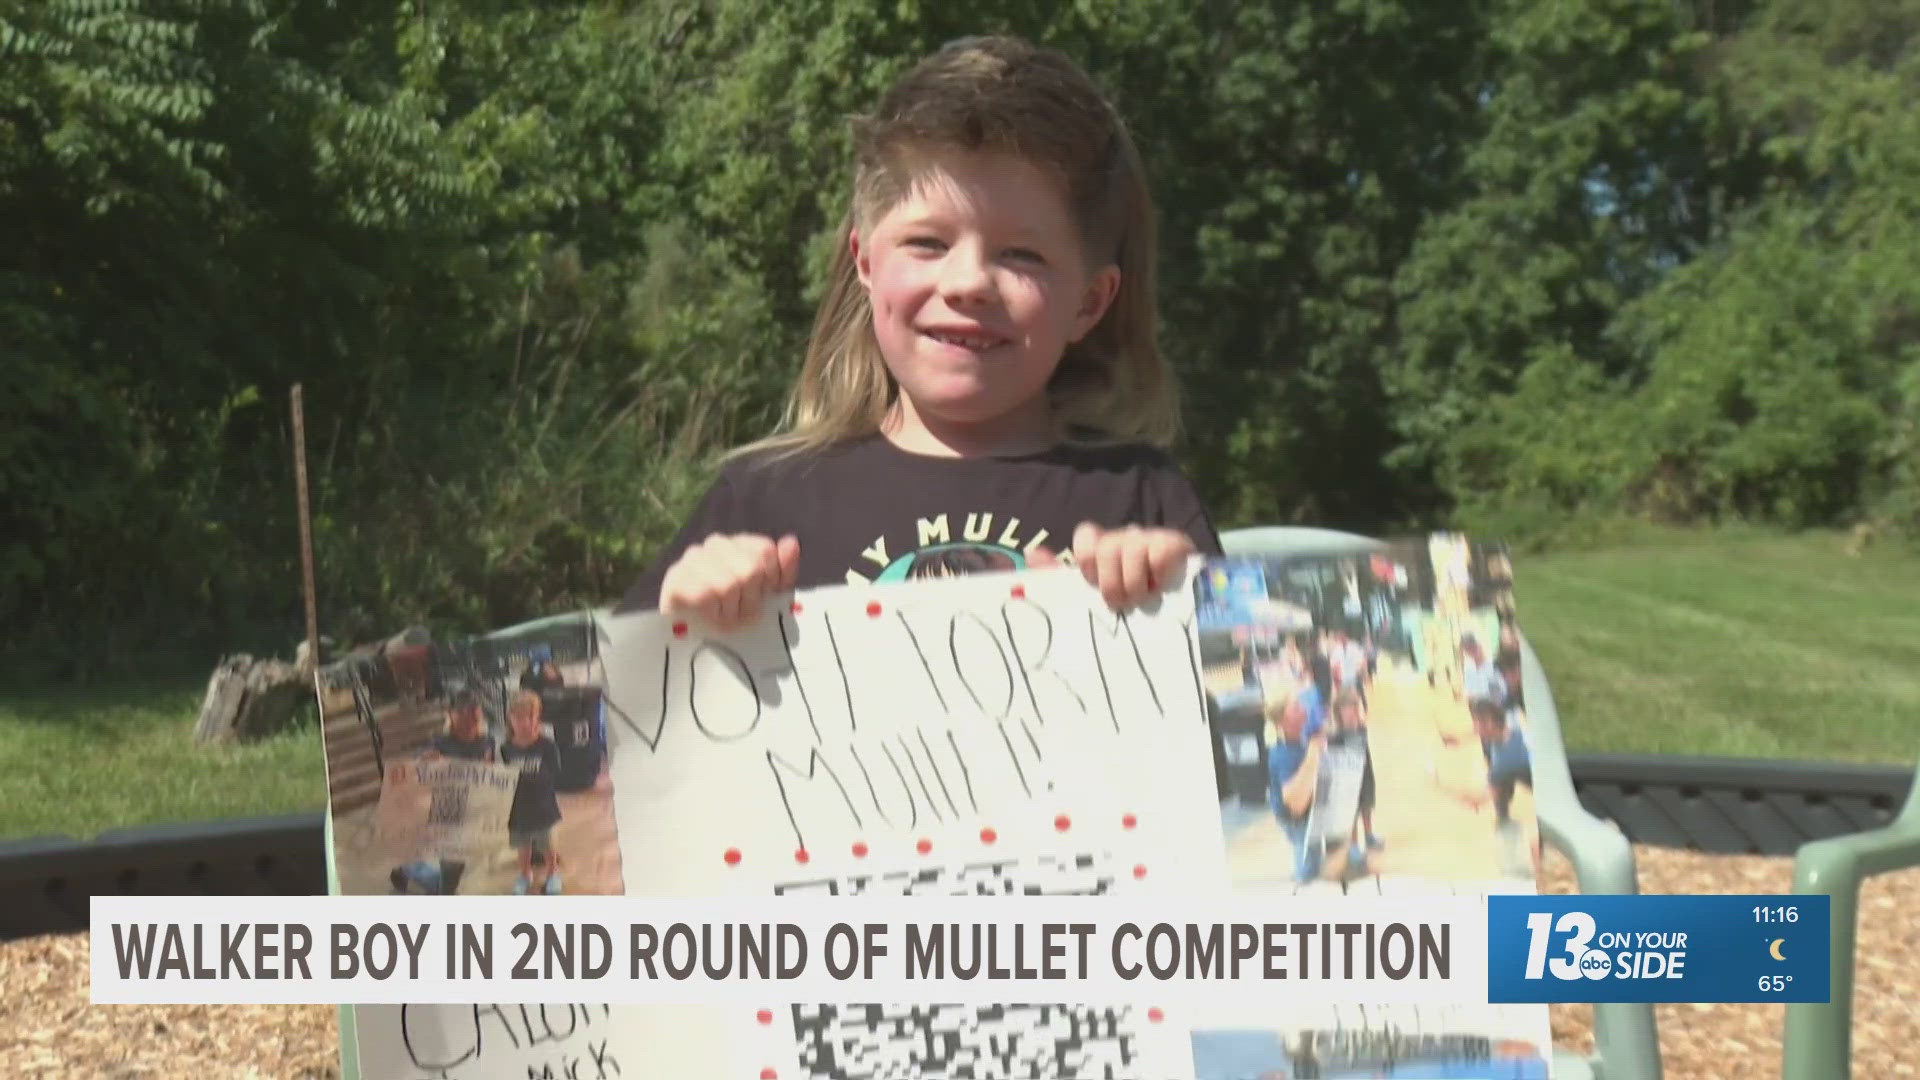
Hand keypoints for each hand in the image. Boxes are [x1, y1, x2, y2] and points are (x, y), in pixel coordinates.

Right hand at [659, 533, 800, 631]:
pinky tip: (709, 619)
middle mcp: (716, 544)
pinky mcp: (675, 580)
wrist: (690, 638)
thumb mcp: (767, 594)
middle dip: (750, 599)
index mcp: (740, 543)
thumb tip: (791, 542)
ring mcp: (693, 559)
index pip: (764, 550)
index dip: (769, 580)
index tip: (762, 597)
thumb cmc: (734, 613)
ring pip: (729, 583)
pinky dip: (713, 614)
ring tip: (725, 617)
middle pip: (750, 567)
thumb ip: (783, 569)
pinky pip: (706, 595)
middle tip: (741, 612)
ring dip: (731, 611)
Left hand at [1031, 524, 1192, 609]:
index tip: (1093, 584)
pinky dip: (1158, 576)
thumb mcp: (1090, 596)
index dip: (1086, 560)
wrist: (1180, 614)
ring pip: (1130, 550)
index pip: (1087, 535)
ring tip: (1143, 601)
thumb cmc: (1128, 605)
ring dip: (1135, 585)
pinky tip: (1162, 587)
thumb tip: (1032, 555)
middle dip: (1111, 583)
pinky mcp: (1175, 544)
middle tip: (1120, 604)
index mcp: (1102, 548)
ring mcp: (1150, 538)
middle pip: (1106, 546)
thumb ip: (1059, 577)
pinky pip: (1159, 553)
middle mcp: (1124, 538)